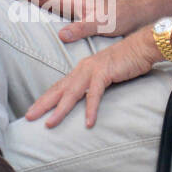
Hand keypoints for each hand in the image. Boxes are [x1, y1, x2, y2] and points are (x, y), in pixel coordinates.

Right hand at [2, 0, 151, 41]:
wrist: (139, 14)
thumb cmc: (123, 17)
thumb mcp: (104, 24)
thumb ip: (83, 28)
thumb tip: (61, 35)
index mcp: (73, 0)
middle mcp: (71, 0)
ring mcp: (74, 7)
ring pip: (46, 2)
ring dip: (30, 3)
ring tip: (11, 8)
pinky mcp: (78, 14)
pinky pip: (54, 11)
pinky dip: (42, 12)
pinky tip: (37, 20)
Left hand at [25, 30, 157, 128]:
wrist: (142, 47)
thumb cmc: (126, 62)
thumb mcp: (105, 75)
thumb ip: (94, 86)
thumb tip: (86, 100)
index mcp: (81, 70)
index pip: (58, 87)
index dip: (45, 99)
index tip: (33, 111)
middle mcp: (82, 69)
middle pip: (58, 89)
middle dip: (42, 104)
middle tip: (28, 117)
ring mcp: (92, 70)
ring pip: (71, 93)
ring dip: (60, 110)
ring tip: (50, 124)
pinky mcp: (105, 73)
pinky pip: (95, 94)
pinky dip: (91, 109)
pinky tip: (88, 123)